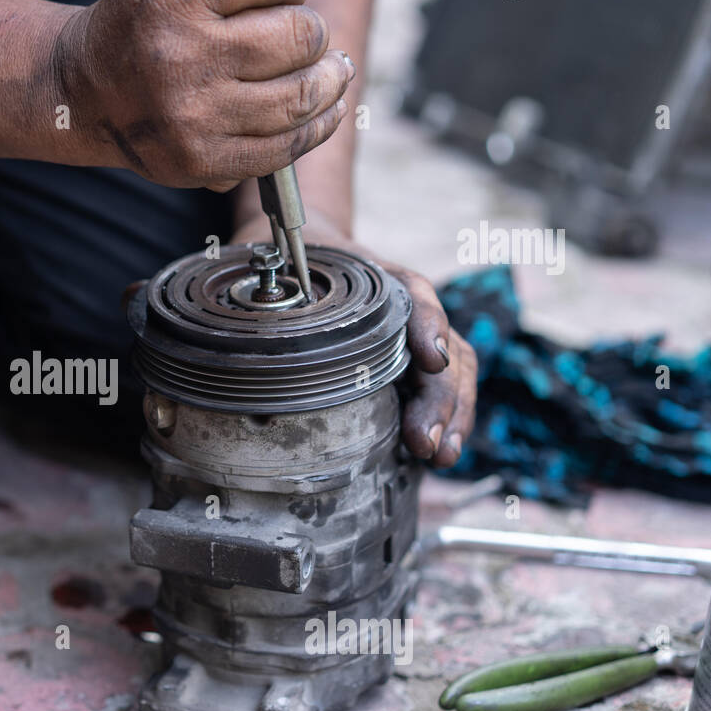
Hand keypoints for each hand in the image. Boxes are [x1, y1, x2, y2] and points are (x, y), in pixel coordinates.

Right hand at [56, 0, 354, 188]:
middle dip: (310, 32)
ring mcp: (193, 115)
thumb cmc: (147, 21)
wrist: (86, 93)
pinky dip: (318, 126)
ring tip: (330, 72)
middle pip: (301, 35)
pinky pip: (286, 147)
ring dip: (328, 80)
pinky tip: (325, 110)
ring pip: (302, 95)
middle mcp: (182, 55)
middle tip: (301, 36)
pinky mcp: (201, 160)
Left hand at [230, 214, 477, 466]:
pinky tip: (443, 450)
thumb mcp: (284, 285)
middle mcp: (408, 305)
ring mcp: (419, 331)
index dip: (427, 326)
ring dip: (452, 414)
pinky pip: (449, 385)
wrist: (312, 255)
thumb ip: (273, 325)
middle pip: (440, 345)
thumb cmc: (298, 277)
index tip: (431, 359)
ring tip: (441, 456)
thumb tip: (256, 391)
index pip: (413, 295)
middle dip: (438, 397)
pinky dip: (450, 418)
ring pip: (454, 368)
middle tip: (425, 440)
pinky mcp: (420, 357)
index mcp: (378, 280)